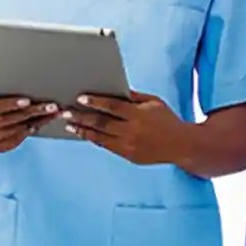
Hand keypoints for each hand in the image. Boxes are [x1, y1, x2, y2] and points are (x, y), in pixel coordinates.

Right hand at [0, 92, 57, 152]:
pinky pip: (16, 140)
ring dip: (37, 122)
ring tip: (54, 114)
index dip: (11, 104)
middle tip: (51, 106)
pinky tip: (42, 123)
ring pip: (16, 131)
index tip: (28, 100)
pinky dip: (30, 131)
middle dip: (32, 112)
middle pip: (9, 120)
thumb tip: (16, 72)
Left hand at [62, 91, 187, 164]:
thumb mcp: (154, 101)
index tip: (80, 98)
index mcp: (138, 114)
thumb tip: (114, 89)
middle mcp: (132, 131)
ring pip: (100, 137)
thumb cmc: (166, 119)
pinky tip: (84, 134)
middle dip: (81, 117)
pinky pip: (107, 146)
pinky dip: (94, 139)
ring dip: (83, 130)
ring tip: (68, 125)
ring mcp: (129, 145)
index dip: (95, 102)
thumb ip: (134, 96)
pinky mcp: (128, 156)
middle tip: (65, 112)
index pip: (112, 106)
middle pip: (101, 123)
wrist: (181, 145)